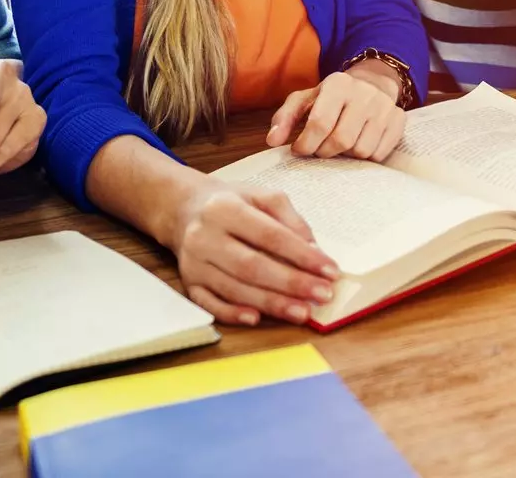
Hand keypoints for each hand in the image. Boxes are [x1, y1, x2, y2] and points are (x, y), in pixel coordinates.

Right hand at [166, 180, 340, 325]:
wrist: (186, 209)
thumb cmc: (232, 203)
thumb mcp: (262, 196)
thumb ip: (290, 218)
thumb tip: (313, 249)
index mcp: (225, 208)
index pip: (270, 235)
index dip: (302, 255)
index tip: (330, 270)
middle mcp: (205, 236)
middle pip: (252, 266)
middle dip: (291, 283)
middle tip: (323, 295)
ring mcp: (194, 263)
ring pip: (234, 288)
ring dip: (271, 304)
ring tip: (303, 312)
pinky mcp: (189, 283)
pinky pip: (209, 304)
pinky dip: (232, 314)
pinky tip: (256, 318)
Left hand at [266, 68, 405, 160]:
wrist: (372, 84)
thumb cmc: (332, 97)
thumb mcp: (305, 99)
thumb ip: (285, 118)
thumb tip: (272, 141)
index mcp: (338, 84)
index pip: (320, 123)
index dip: (306, 144)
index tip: (300, 150)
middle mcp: (364, 94)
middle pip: (341, 140)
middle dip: (325, 152)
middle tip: (320, 150)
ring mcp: (384, 108)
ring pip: (361, 150)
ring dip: (346, 155)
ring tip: (340, 145)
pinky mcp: (398, 121)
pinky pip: (379, 154)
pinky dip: (365, 157)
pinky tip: (358, 144)